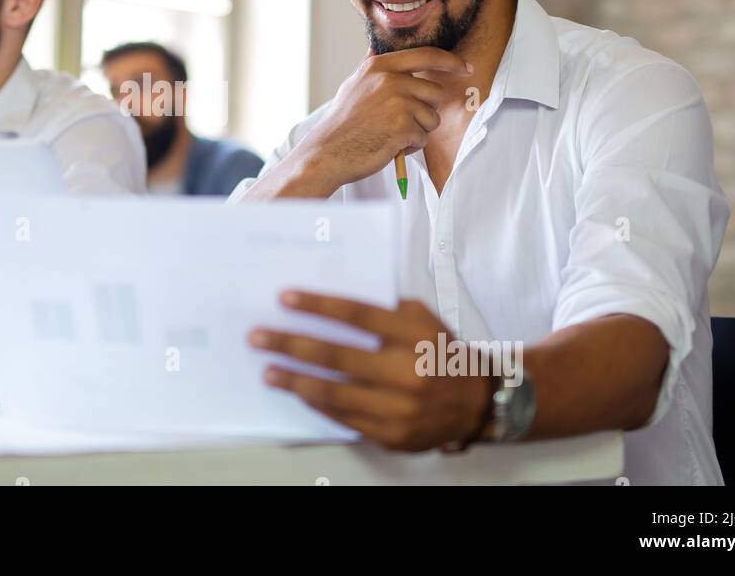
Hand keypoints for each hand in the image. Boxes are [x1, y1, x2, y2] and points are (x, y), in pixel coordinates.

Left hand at [249, 292, 491, 451]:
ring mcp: (399, 409)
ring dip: (294, 380)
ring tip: (268, 370)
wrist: (477, 403)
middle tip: (258, 337)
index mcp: (414, 336)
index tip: (284, 298)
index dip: (317, 306)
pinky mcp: (392, 436)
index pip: (357, 315)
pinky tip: (298, 392)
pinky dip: (317, 404)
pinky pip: (344, 418)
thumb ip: (385, 310)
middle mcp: (407, 373)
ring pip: (333, 393)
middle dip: (290, 345)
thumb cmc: (440, 352)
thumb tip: (330, 304)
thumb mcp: (423, 320)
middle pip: (336, 356)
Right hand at [295, 47, 470, 190]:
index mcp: (379, 67)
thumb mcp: (353, 84)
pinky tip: (389, 145)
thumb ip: (372, 68)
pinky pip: (423, 137)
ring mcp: (397, 103)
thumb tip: (376, 47)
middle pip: (435, 91)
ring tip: (391, 135)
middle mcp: (390, 80)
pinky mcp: (403, 126)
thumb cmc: (341, 124)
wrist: (327, 152)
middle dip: (425, 110)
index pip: (426, 55)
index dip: (450, 61)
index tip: (464, 67)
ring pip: (432, 117)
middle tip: (400, 123)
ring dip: (418, 131)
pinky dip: (410, 146)